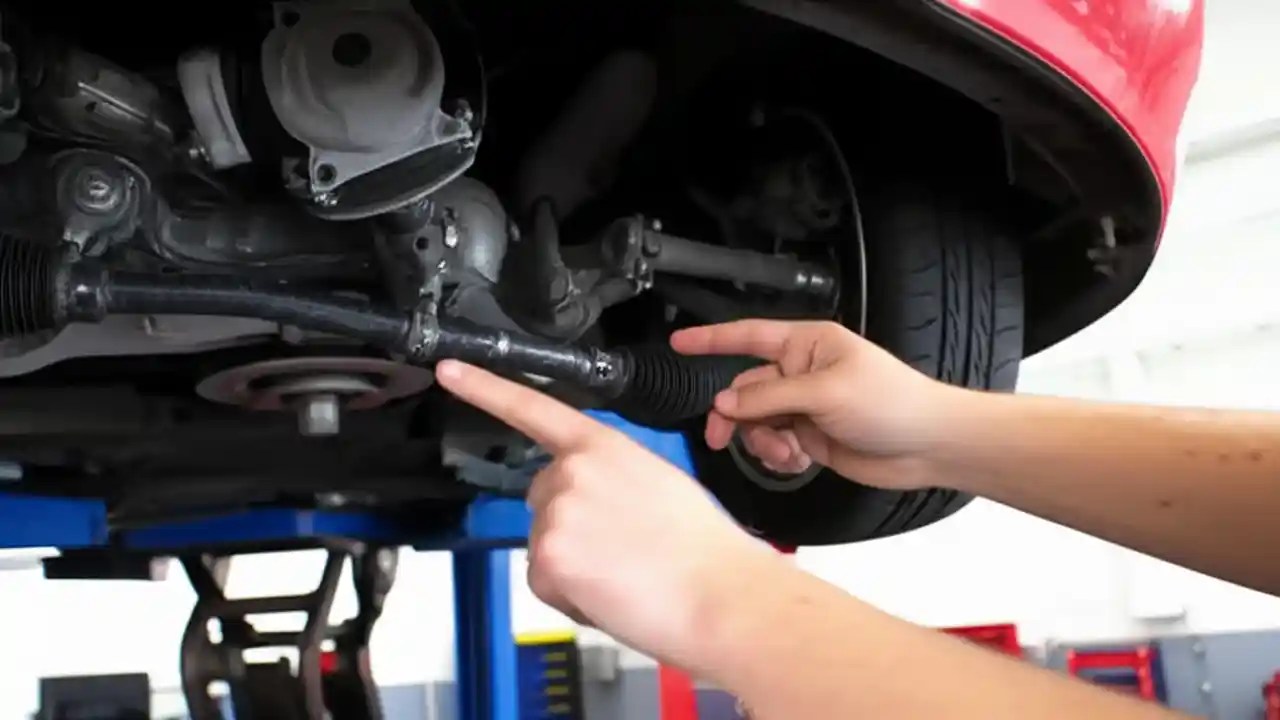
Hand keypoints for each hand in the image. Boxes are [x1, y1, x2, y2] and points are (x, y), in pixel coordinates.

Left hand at [435, 359, 782, 672]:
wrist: (721, 594)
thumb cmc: (704, 550)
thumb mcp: (657, 483)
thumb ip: (611, 477)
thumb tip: (591, 504)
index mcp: (604, 446)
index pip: (534, 409)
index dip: (485, 388)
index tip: (449, 369)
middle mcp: (572, 471)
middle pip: (541, 499)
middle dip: (569, 526)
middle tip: (623, 549)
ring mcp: (555, 513)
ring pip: (544, 545)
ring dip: (573, 566)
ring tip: (626, 573)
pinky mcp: (547, 557)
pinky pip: (544, 582)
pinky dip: (572, 597)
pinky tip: (612, 593)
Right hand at [671, 320, 960, 489]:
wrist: (928, 445)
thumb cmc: (890, 402)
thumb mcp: (825, 392)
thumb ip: (769, 397)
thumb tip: (725, 404)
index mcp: (806, 344)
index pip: (747, 336)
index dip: (711, 339)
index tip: (678, 343)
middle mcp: (801, 372)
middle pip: (745, 390)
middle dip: (737, 416)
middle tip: (722, 439)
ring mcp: (805, 406)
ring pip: (756, 422)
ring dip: (761, 441)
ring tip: (785, 453)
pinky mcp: (810, 436)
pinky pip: (774, 444)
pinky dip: (778, 456)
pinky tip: (799, 461)